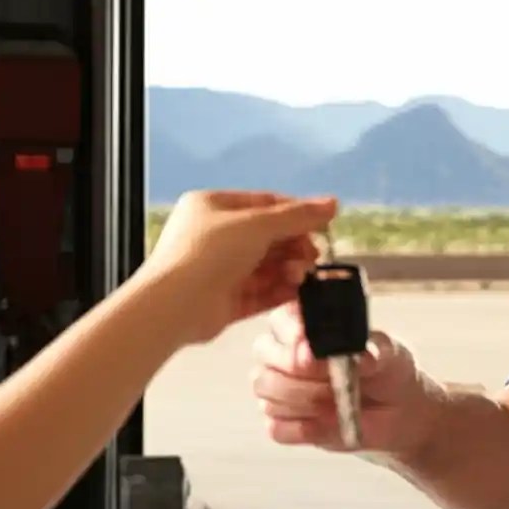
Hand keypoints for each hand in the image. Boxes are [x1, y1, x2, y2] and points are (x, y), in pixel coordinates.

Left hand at [144, 190, 337, 344]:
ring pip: (266, 266)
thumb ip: (298, 216)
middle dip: (294, 246)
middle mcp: (214, 236)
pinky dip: (279, 291)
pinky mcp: (225, 301)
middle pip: (268, 237)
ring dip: (289, 269)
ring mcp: (219, 270)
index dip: (296, 213)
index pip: (264, 204)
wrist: (175, 305)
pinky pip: (259, 292)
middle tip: (313, 256)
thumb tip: (334, 203)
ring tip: (302, 276)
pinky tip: (297, 291)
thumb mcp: (258, 225)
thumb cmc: (211, 252)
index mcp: (213, 206)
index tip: (322, 225)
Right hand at [250, 301, 437, 457]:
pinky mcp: (282, 424)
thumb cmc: (387, 369)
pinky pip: (276, 427)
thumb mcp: (391, 354)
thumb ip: (376, 350)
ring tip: (337, 398)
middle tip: (328, 376)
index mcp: (306, 325)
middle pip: (265, 353)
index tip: (311, 348)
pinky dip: (302, 428)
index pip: (282, 320)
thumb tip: (362, 357)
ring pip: (266, 389)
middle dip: (295, 367)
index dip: (292, 332)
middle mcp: (284, 353)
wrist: (396, 410)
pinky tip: (328, 424)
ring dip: (304, 397)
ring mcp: (279, 389)